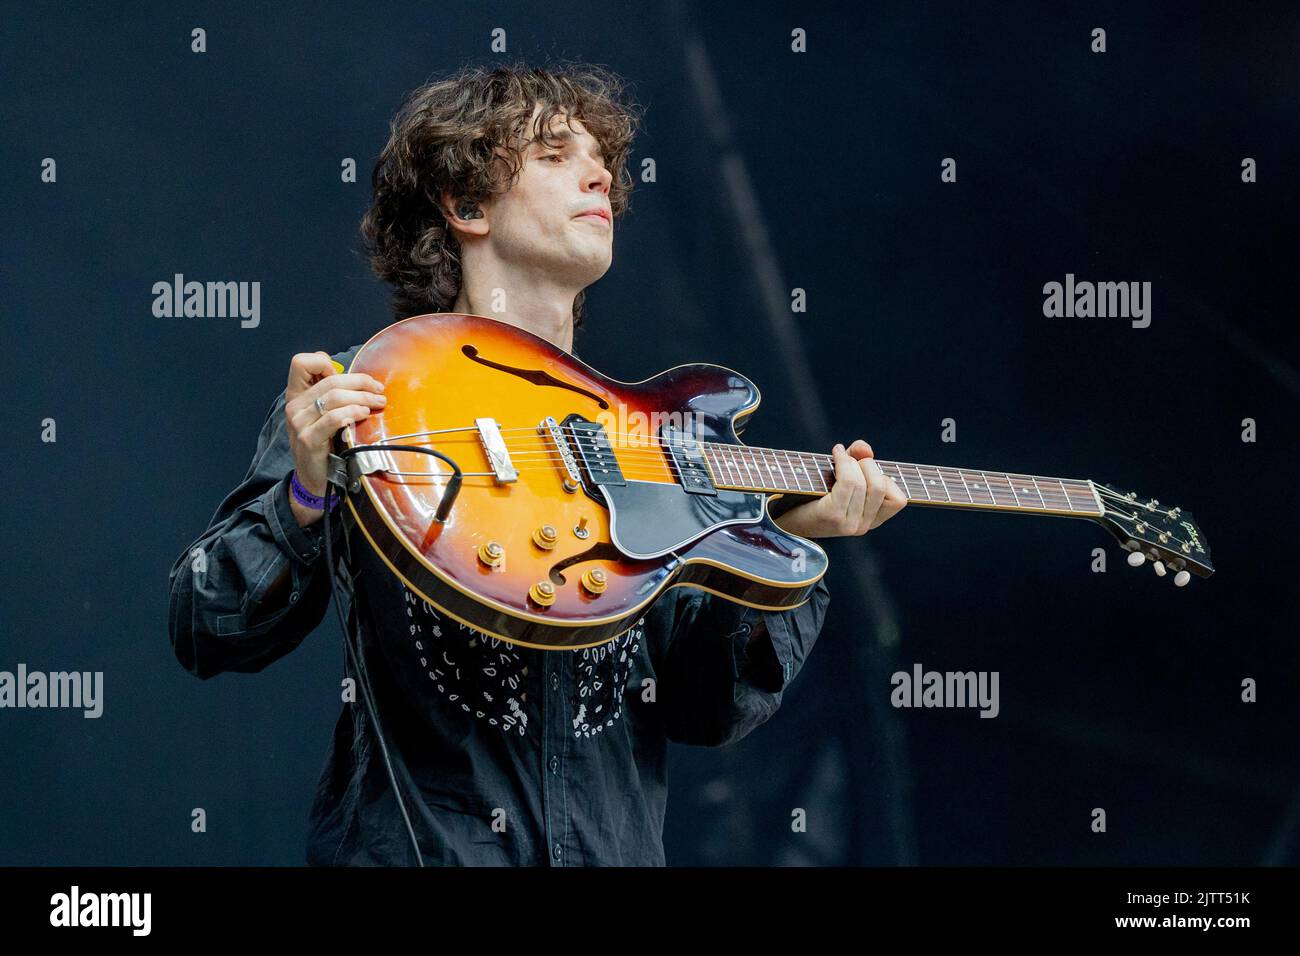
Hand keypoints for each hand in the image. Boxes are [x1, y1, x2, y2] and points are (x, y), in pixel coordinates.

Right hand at [284, 352, 386, 526]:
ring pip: (334, 397)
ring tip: (377, 402)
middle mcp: (294, 406)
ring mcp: (299, 423)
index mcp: (296, 396)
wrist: (314, 478)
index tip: (348, 376)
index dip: (323, 362)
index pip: (300, 363)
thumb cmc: (325, 444)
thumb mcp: (323, 416)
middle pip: (330, 380)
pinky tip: (364, 414)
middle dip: (360, 382)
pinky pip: (333, 418)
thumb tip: (352, 374)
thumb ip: (331, 395)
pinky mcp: (309, 439)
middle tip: (379, 390)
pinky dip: (352, 412)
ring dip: (362, 397)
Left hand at [771, 439, 905, 538]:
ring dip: (851, 462)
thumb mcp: (843, 475)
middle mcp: (863, 527)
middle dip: (866, 465)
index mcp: (872, 521)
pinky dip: (843, 463)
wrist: (785, 518)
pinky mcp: (833, 516)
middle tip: (849, 460)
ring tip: (839, 456)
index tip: (866, 468)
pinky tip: (834, 455)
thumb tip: (864, 449)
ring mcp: (849, 524)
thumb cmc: (815, 494)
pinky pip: (848, 483)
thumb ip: (858, 458)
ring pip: (863, 483)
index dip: (886, 478)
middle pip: (880, 486)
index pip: (898, 500)